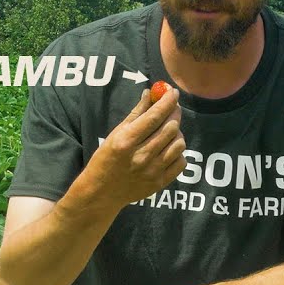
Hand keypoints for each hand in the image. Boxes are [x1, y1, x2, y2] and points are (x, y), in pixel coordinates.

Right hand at [85, 88, 185, 209]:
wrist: (102, 192)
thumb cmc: (107, 158)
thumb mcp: (116, 134)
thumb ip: (136, 114)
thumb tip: (151, 93)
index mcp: (127, 140)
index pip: (155, 116)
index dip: (167, 101)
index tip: (173, 92)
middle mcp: (141, 155)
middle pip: (171, 128)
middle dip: (174, 114)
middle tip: (172, 109)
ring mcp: (153, 170)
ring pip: (179, 144)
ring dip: (177, 134)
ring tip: (167, 132)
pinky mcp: (160, 182)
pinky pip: (181, 161)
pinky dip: (178, 152)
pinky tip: (167, 149)